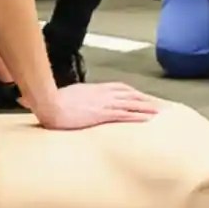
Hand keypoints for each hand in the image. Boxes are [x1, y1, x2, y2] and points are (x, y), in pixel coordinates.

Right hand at [24, 82, 159, 129]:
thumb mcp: (68, 94)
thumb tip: (75, 98)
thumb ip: (75, 96)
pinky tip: (147, 119)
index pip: (121, 88)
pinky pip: (124, 114)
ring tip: (159, 112)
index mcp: (96, 88)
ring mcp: (104, 103)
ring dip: (147, 107)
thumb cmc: (54, 100)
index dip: (134, 93)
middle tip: (158, 104)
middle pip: (130, 94)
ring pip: (131, 103)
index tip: (143, 96)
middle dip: (145, 99)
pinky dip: (137, 116)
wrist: (50, 104)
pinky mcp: (102, 114)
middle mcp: (103, 93)